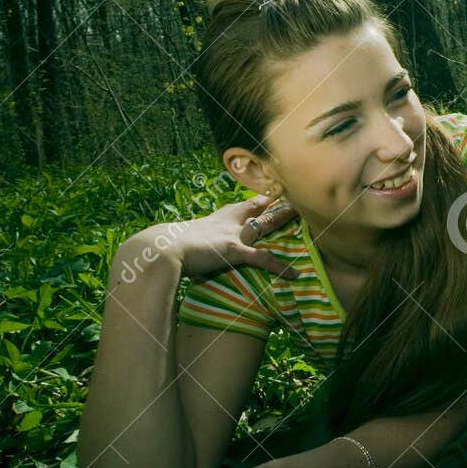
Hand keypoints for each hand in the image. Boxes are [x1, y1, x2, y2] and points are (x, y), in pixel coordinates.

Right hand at [136, 194, 297, 279]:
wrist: (159, 249)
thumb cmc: (163, 247)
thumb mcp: (179, 242)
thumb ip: (189, 244)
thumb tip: (185, 250)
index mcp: (215, 219)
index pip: (242, 206)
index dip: (258, 200)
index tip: (271, 194)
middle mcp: (227, 222)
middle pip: (258, 207)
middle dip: (278, 201)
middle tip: (296, 194)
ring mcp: (233, 234)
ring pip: (266, 222)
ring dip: (285, 217)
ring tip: (307, 215)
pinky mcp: (234, 250)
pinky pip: (263, 258)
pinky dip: (280, 267)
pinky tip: (294, 273)